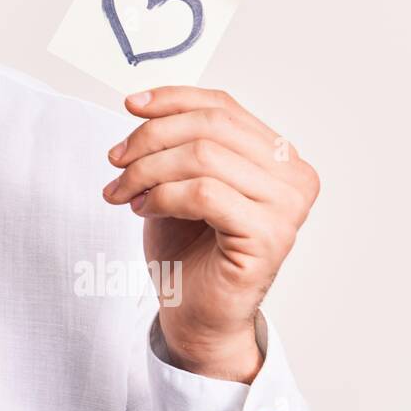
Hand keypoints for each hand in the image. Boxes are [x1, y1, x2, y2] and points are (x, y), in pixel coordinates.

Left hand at [101, 86, 319, 382]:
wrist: (194, 311)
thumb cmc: (189, 247)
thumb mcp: (179, 179)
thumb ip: (177, 140)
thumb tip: (142, 103)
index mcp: (280, 156)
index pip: (223, 107)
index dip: (173, 99)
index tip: (130, 105)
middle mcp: (294, 178)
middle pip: (211, 127)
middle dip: (151, 137)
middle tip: (116, 160)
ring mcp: (288, 208)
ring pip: (203, 157)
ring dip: (148, 170)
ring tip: (123, 191)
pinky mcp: (269, 237)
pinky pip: (204, 194)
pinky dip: (162, 196)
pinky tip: (143, 210)